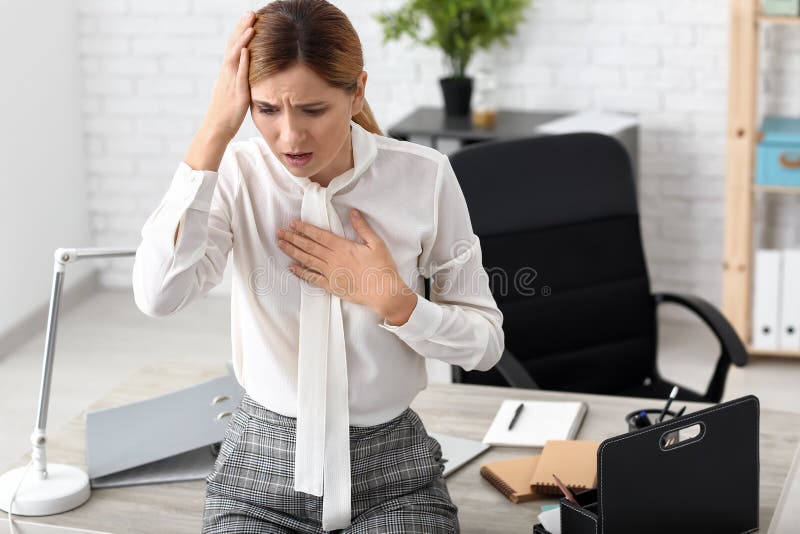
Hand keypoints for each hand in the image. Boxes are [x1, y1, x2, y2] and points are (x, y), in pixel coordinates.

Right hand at [202, 11, 255, 138]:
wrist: (217, 128)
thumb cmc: (227, 111)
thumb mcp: (235, 89)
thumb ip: (241, 77)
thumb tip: (250, 69)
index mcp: (228, 71)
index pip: (234, 46)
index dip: (241, 31)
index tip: (249, 17)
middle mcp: (227, 73)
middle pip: (233, 45)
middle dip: (242, 28)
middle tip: (251, 12)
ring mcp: (231, 83)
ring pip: (235, 57)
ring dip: (242, 40)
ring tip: (251, 25)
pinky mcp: (237, 94)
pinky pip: (239, 76)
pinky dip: (242, 62)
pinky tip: (246, 50)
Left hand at [276, 208, 417, 322]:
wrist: (384, 292)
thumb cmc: (382, 268)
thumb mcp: (376, 243)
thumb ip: (362, 228)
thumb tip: (353, 213)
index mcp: (343, 247)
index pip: (319, 235)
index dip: (304, 229)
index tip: (293, 223)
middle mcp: (333, 259)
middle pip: (309, 247)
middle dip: (293, 238)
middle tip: (279, 232)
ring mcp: (330, 274)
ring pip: (307, 260)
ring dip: (293, 252)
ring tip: (281, 245)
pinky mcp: (331, 286)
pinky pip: (312, 278)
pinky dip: (301, 273)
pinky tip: (292, 268)